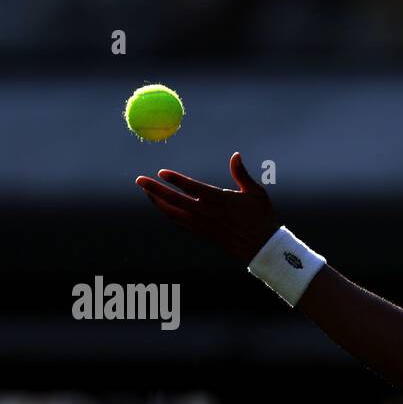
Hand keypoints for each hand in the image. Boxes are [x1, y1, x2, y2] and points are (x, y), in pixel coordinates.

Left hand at [135, 152, 278, 263]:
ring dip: (158, 203)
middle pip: (174, 200)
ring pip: (173, 214)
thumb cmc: (262, 218)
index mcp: (219, 200)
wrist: (263, 248)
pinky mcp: (203, 234)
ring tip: (147, 192)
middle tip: (139, 180)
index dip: (175, 180)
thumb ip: (241, 174)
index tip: (161, 172)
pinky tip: (163, 207)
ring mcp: (203, 226)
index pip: (191, 188)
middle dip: (154, 190)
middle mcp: (207, 213)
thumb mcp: (256, 192)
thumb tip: (235, 155)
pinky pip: (180, 223)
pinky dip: (169, 214)